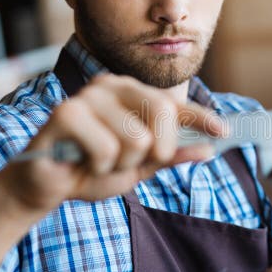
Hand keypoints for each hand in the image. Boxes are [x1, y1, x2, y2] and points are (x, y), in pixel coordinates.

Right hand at [0, 73, 224, 213]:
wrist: (46, 185)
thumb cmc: (92, 170)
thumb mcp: (138, 167)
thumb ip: (170, 156)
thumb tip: (208, 149)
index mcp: (130, 93)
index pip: (173, 103)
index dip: (200, 117)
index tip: (224, 131)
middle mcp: (110, 86)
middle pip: (161, 113)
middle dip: (157, 151)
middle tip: (132, 162)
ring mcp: (87, 96)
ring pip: (136, 138)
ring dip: (122, 164)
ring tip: (99, 162)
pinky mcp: (66, 113)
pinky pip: (107, 149)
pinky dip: (100, 167)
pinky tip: (82, 162)